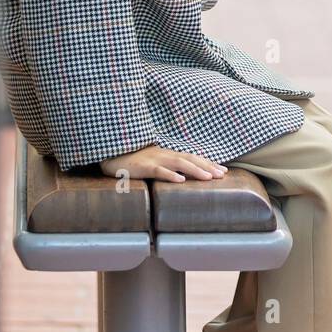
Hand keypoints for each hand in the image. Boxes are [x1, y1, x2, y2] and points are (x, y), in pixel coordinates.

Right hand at [98, 145, 227, 183]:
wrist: (108, 151)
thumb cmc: (129, 158)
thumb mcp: (149, 160)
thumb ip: (164, 164)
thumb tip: (180, 174)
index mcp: (166, 154)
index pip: (191, 158)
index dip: (207, 163)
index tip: (223, 170)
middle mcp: (163, 154)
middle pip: (190, 159)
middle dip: (207, 166)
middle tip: (222, 174)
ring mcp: (153, 159)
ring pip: (178, 163)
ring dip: (195, 170)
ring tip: (208, 177)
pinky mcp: (141, 166)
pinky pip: (157, 170)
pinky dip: (170, 174)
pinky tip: (180, 180)